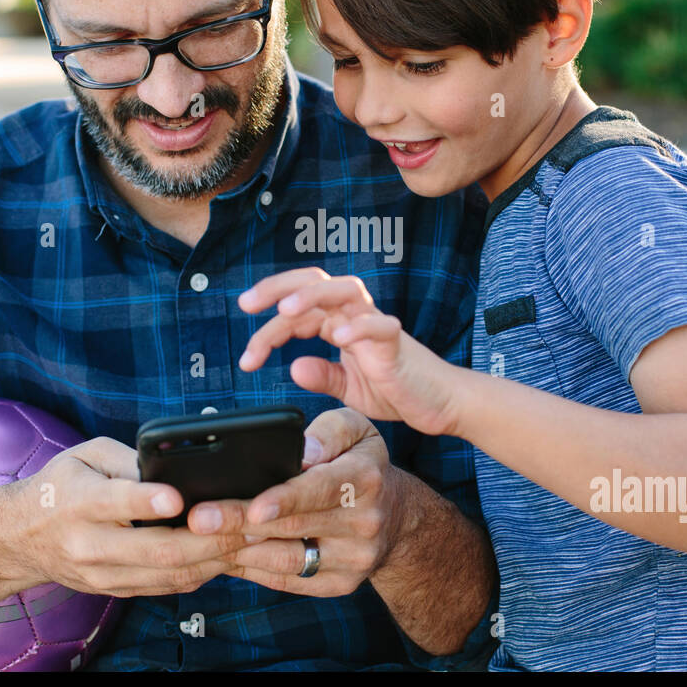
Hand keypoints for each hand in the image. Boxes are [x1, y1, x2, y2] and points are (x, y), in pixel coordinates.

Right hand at [12, 436, 247, 596]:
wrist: (20, 539)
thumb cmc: (62, 486)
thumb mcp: (85, 455)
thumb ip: (128, 458)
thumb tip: (176, 465)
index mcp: (79, 501)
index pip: (114, 502)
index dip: (147, 501)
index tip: (178, 497)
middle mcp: (90, 544)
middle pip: (156, 549)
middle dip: (210, 538)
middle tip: (250, 522)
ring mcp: (105, 574)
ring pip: (170, 574)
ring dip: (218, 559)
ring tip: (255, 540)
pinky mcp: (118, 590)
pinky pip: (169, 585)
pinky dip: (205, 571)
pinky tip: (232, 555)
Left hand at [185, 408, 418, 597]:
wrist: (396, 516)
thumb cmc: (360, 463)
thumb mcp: (355, 429)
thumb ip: (327, 432)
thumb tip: (301, 451)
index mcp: (366, 478)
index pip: (320, 490)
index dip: (285, 499)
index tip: (252, 507)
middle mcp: (364, 523)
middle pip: (293, 527)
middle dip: (240, 523)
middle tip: (198, 519)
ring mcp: (353, 559)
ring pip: (286, 561)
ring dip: (239, 551)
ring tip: (199, 540)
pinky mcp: (339, 584)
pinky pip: (287, 581)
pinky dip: (250, 570)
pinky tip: (221, 556)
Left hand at [237, 267, 458, 436]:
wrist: (441, 403)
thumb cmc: (398, 389)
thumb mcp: (349, 388)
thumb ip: (323, 375)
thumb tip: (293, 367)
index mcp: (340, 325)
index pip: (297, 313)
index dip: (267, 330)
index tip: (246, 360)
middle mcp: (355, 317)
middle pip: (314, 282)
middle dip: (277, 287)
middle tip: (246, 304)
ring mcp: (376, 326)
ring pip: (344, 291)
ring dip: (312, 295)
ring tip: (285, 311)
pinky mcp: (398, 343)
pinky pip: (379, 325)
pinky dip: (358, 327)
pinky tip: (338, 339)